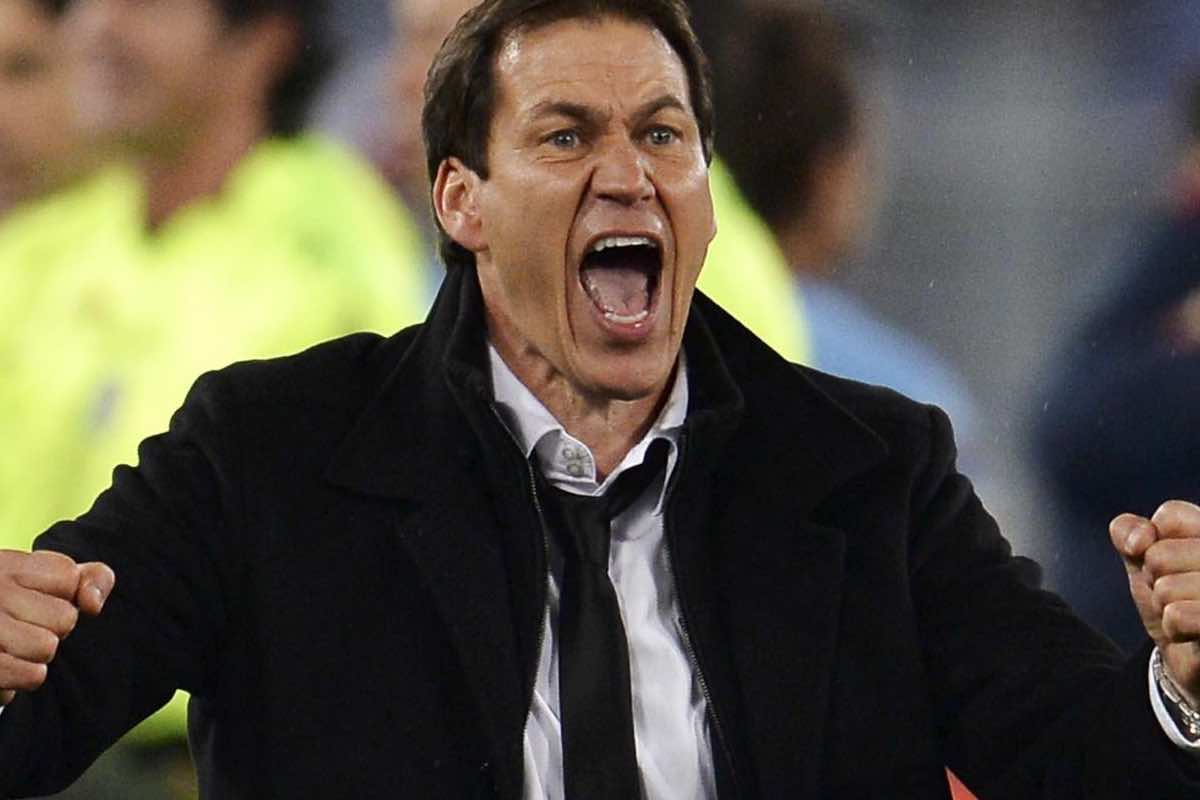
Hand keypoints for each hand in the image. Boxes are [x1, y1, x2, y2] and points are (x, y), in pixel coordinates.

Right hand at [0, 550, 114, 704]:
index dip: (64, 594)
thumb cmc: (15, 610)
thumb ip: (92, 578)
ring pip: (47, 647)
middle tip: (22, 627)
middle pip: (64, 617)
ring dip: (36, 654)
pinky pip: (33, 675)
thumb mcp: (52, 582)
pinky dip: (25, 676)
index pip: (69, 578)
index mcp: (5, 566)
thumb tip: (92, 604)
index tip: (34, 598)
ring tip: (11, 646)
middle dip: (52, 627)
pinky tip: (6, 665)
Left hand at [1111, 501, 1199, 704]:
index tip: (1173, 565)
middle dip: (1157, 580)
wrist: (1194, 657)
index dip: (1154, 544)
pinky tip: (1192, 634)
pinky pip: (1179, 616)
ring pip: (1167, 588)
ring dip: (1164, 607)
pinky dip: (1173, 628)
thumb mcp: (1143, 559)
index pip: (1170, 516)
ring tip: (1187, 614)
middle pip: (1160, 556)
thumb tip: (1140, 541)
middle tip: (1179, 596)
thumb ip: (1129, 532)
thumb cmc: (1174, 599)